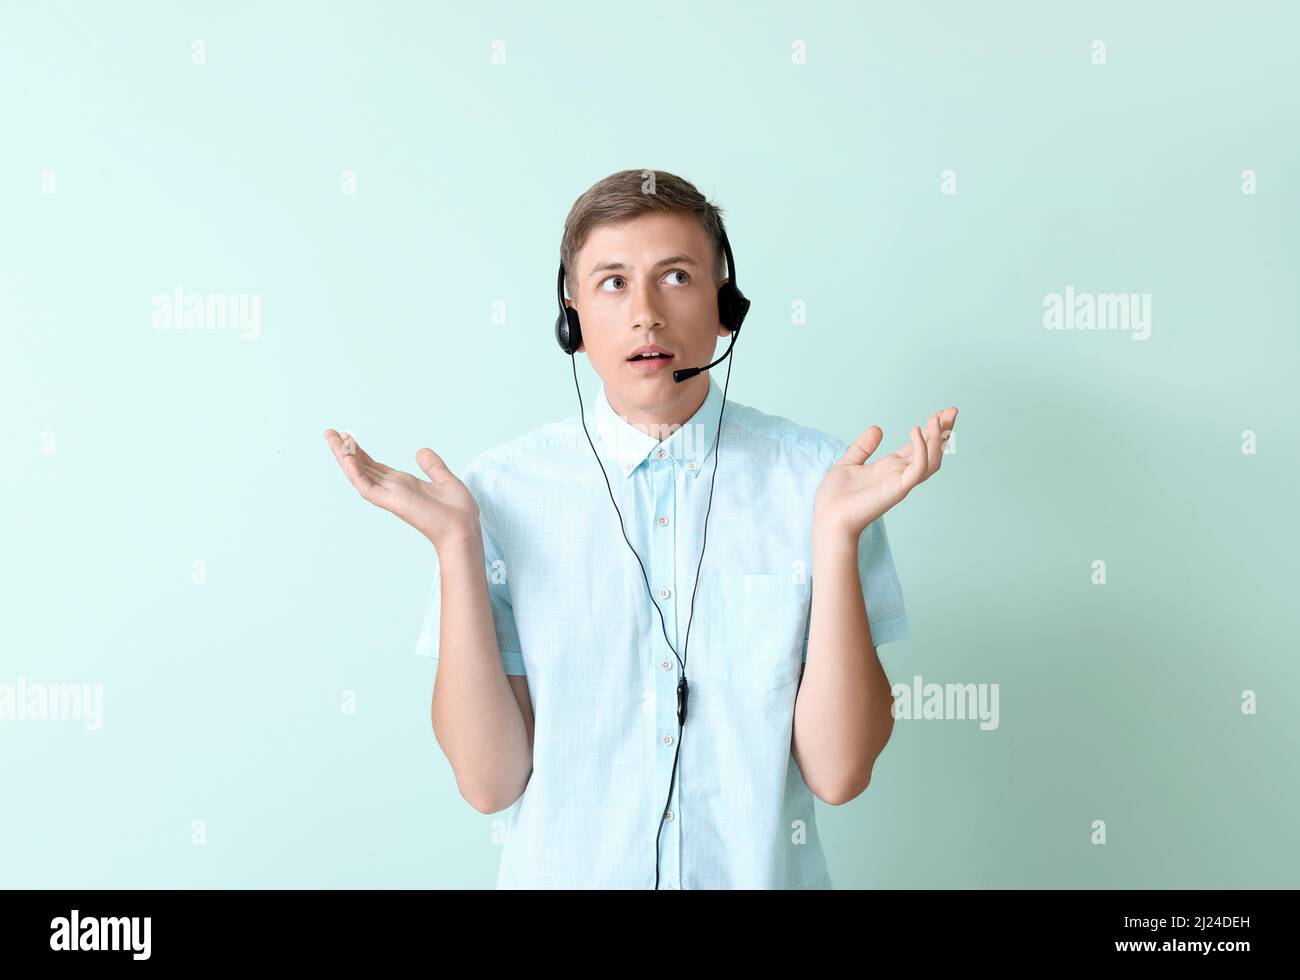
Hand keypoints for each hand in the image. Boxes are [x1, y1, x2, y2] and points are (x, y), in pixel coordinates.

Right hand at [323, 429, 480, 550]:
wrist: (464, 529)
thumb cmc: (458, 511)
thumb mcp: (445, 480)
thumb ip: (433, 466)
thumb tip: (421, 450)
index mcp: (403, 484)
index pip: (374, 466)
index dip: (360, 452)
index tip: (348, 436)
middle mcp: (392, 489)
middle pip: (361, 468)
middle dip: (345, 451)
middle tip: (330, 432)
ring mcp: (390, 496)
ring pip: (358, 475)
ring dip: (344, 457)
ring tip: (331, 437)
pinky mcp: (391, 502)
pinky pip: (367, 487)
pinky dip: (355, 473)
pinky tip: (346, 458)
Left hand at [813, 407, 957, 539]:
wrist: (828, 518)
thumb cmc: (835, 497)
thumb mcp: (848, 463)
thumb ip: (863, 447)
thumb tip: (877, 428)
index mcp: (890, 468)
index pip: (918, 446)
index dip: (930, 430)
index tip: (941, 412)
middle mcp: (900, 474)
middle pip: (931, 451)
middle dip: (943, 431)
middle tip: (952, 410)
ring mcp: (901, 481)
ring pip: (931, 460)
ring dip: (937, 438)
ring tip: (936, 418)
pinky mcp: (898, 488)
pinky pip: (918, 468)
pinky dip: (922, 449)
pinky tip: (916, 432)